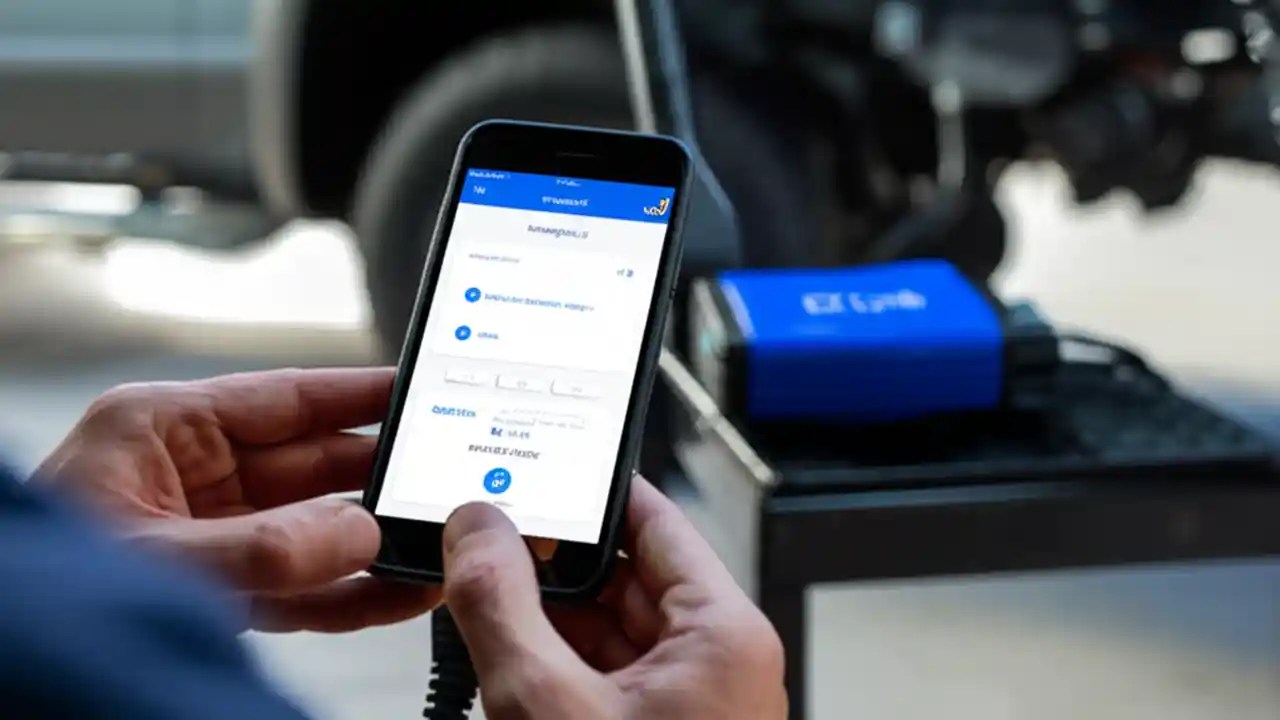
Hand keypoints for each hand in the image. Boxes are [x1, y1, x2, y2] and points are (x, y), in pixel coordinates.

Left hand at [36, 368, 439, 632]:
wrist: (11, 665)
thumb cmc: (41, 590)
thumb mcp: (153, 557)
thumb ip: (262, 546)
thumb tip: (359, 533)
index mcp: (162, 430)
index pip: (283, 398)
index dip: (356, 394)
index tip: (417, 391)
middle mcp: (191, 478)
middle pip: (311, 464)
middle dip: (377, 477)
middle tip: (440, 481)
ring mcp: (210, 538)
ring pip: (312, 530)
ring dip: (373, 542)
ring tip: (431, 545)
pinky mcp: (221, 594)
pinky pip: (300, 587)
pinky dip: (350, 594)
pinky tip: (395, 593)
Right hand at [442, 476, 786, 718]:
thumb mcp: (548, 706)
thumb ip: (502, 608)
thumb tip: (476, 531)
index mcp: (724, 637)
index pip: (658, 523)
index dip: (593, 490)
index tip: (543, 468)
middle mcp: (718, 664)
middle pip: (628, 576)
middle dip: (555, 563)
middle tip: (490, 540)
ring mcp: (691, 704)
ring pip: (612, 631)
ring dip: (549, 620)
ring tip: (487, 601)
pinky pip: (607, 678)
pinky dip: (558, 667)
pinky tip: (510, 659)